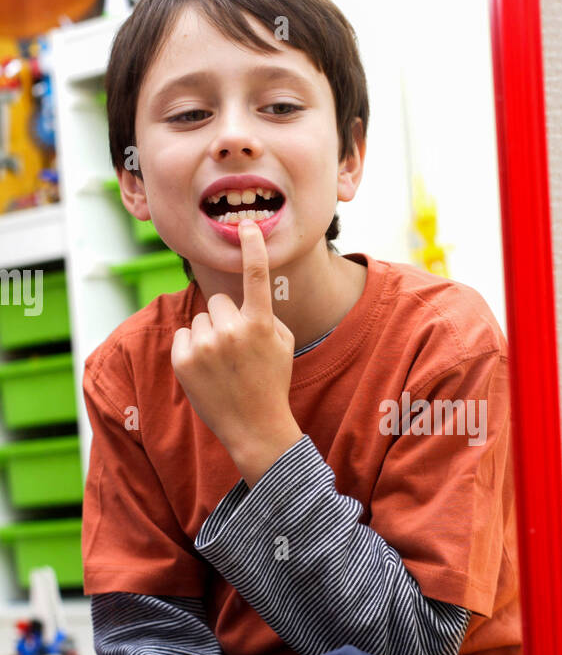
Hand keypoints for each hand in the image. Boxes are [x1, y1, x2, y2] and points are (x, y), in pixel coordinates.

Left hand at [171, 219, 299, 467]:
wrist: (254, 427)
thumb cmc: (272, 383)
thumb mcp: (284, 345)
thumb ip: (266, 315)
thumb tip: (242, 300)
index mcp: (261, 324)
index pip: (255, 276)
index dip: (252, 248)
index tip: (247, 226)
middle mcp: (232, 331)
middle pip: (220, 302)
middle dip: (227, 318)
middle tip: (237, 348)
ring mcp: (205, 346)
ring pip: (201, 319)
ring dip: (209, 335)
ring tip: (223, 364)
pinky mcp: (183, 359)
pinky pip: (185, 335)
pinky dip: (193, 349)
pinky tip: (207, 370)